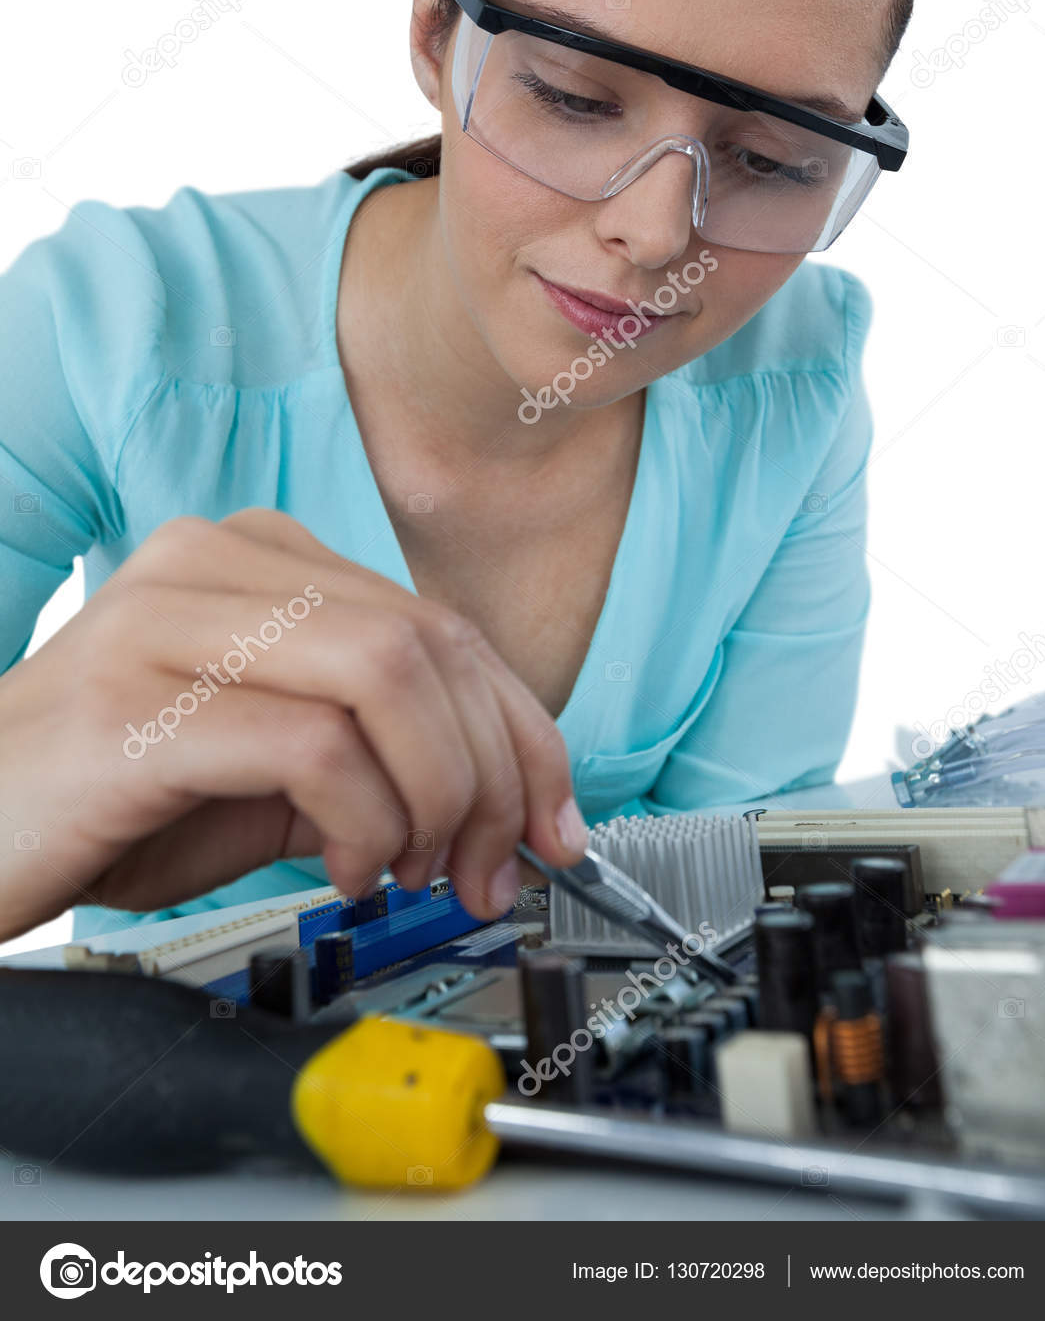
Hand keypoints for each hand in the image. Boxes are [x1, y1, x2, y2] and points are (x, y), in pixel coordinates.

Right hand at [0, 507, 586, 941]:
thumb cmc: (106, 799)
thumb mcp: (267, 770)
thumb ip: (374, 758)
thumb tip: (500, 808)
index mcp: (254, 558)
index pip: (438, 622)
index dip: (521, 727)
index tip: (553, 819)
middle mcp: (215, 564)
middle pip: (428, 640)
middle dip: (495, 773)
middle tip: (491, 867)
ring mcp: (168, 621)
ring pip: (387, 673)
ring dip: (438, 794)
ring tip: (413, 868)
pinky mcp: (134, 704)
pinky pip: (313, 745)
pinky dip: (365, 821)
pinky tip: (349, 870)